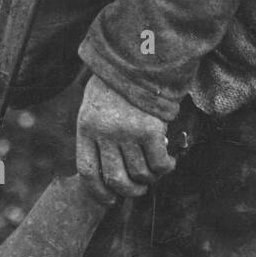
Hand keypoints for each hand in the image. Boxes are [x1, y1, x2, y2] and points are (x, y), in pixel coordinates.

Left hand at [76, 75, 175, 203]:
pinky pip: (159, 163)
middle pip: (115, 179)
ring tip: (155, 170)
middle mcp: (104, 132)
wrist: (138, 55)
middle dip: (129, 191)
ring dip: (150, 178)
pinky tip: (169, 161)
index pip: (87, 171)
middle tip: (139, 189)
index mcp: (86, 127)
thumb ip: (98, 135)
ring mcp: (127, 131)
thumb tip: (111, 173)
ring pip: (140, 174)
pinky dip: (166, 167)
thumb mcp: (96, 105)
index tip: (109, 200)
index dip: (98, 192)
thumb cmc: (117, 83)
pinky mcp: (150, 129)